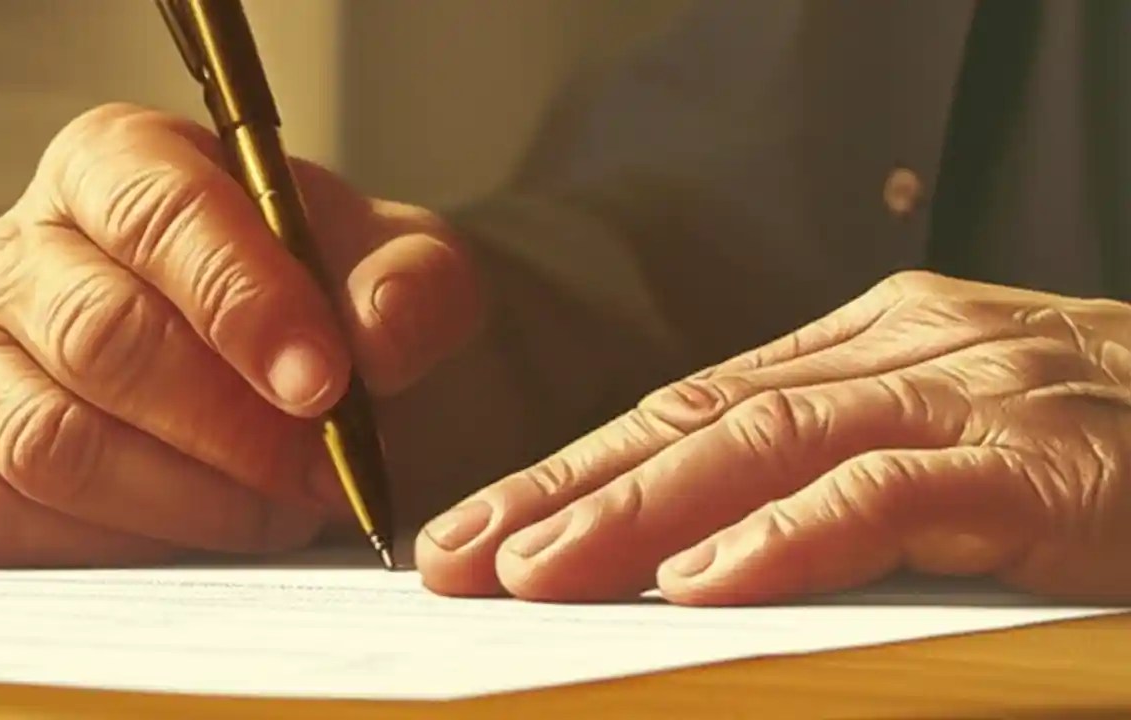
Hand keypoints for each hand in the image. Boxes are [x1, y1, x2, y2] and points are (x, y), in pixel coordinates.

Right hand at [0, 103, 480, 566]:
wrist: (292, 370)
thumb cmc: (324, 300)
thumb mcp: (399, 269)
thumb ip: (412, 283)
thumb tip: (378, 333)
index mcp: (118, 163)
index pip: (158, 213)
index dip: (240, 300)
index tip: (321, 380)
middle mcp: (24, 254)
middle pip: (101, 336)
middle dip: (230, 424)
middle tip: (325, 469)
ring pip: (50, 442)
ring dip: (187, 497)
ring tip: (282, 509)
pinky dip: (116, 546)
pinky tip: (201, 535)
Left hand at [416, 271, 1130, 603]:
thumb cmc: (1100, 451)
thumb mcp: (945, 441)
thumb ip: (833, 470)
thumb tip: (695, 542)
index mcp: (871, 347)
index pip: (691, 407)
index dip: (577, 467)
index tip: (480, 525)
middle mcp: (904, 353)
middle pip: (701, 420)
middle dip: (569, 490)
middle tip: (460, 555)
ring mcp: (972, 397)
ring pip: (768, 444)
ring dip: (638, 512)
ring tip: (532, 570)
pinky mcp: (1044, 464)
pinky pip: (890, 495)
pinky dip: (788, 535)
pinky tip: (702, 583)